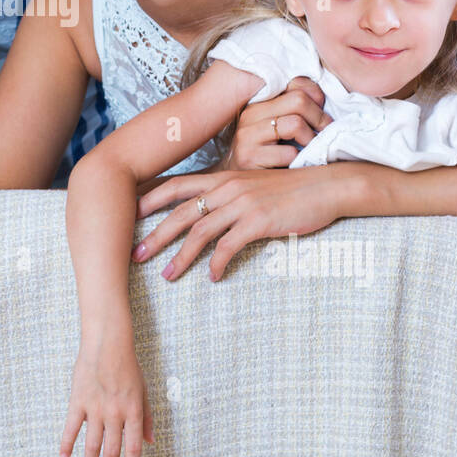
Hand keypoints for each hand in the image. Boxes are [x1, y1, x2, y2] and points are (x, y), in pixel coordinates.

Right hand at [60, 335, 152, 456]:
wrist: (107, 343)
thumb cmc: (127, 365)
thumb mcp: (143, 390)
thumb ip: (147, 417)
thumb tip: (151, 441)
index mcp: (133, 412)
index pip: (133, 447)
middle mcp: (115, 414)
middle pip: (112, 450)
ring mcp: (95, 408)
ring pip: (92, 444)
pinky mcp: (78, 401)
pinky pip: (71, 427)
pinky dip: (67, 443)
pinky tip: (64, 456)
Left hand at [130, 165, 350, 280]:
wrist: (328, 185)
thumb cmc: (292, 188)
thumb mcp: (254, 185)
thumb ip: (230, 195)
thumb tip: (209, 215)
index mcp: (223, 178)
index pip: (176, 186)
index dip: (150, 200)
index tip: (128, 216)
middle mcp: (227, 188)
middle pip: (179, 213)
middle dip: (154, 236)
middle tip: (134, 256)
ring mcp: (242, 203)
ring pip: (199, 233)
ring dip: (180, 258)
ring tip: (167, 277)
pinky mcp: (259, 221)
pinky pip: (229, 247)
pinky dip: (217, 264)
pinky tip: (214, 278)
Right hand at [226, 76, 330, 167]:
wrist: (237, 182)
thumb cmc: (265, 154)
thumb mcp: (278, 126)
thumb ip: (296, 108)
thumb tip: (321, 98)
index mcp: (259, 102)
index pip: (297, 84)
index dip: (317, 98)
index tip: (322, 116)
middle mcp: (250, 114)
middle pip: (299, 100)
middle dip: (319, 118)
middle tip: (326, 133)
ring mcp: (247, 135)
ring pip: (295, 124)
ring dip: (310, 140)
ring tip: (311, 149)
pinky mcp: (249, 157)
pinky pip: (289, 153)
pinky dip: (299, 160)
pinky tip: (296, 165)